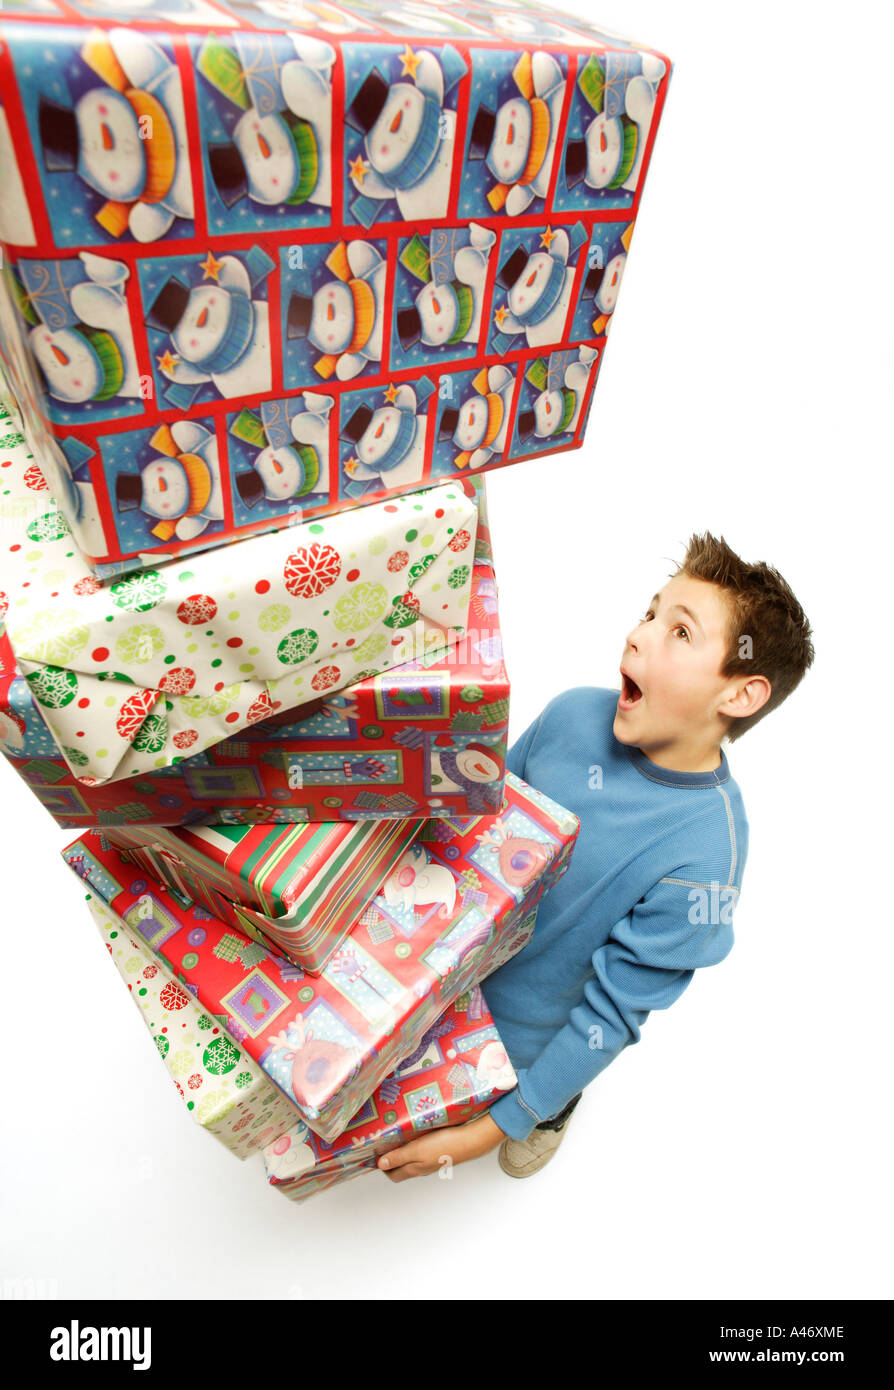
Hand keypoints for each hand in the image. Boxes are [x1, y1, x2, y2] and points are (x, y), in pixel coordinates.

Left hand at [377, 1113, 504, 1183]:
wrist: (470, 1141)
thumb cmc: (445, 1146)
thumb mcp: (417, 1150)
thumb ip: (399, 1157)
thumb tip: (381, 1164)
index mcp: (415, 1168)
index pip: (393, 1174)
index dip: (382, 1167)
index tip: (374, 1155)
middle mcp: (422, 1167)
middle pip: (401, 1167)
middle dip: (390, 1159)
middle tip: (383, 1145)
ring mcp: (432, 1159)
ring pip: (413, 1159)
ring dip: (403, 1151)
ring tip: (396, 1138)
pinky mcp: (440, 1150)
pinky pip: (423, 1150)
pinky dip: (415, 1145)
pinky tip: (416, 1134)